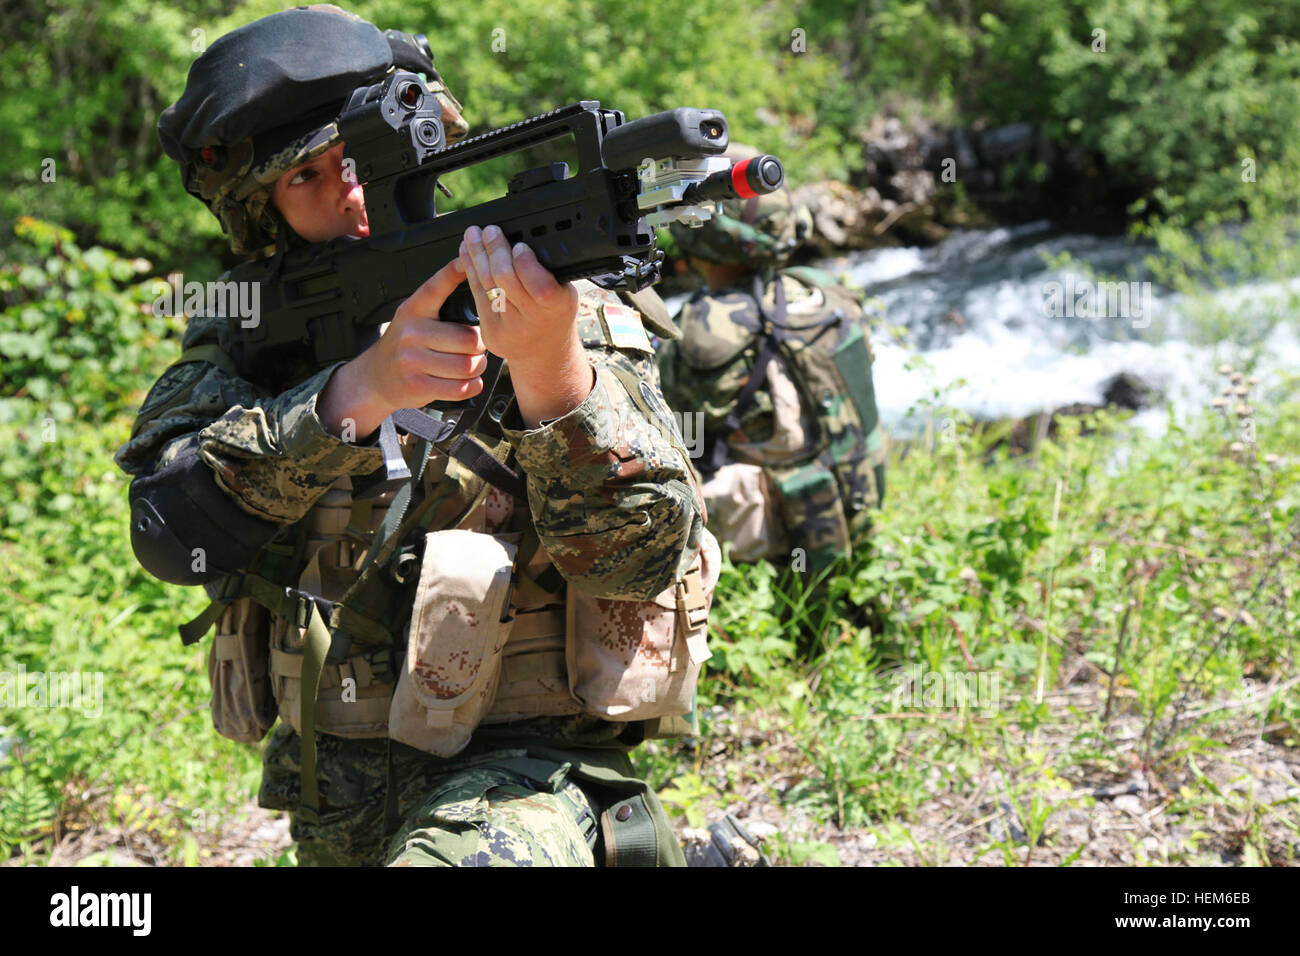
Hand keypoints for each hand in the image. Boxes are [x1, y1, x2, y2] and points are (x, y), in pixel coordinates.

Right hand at [318, 257, 486, 438]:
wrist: (376, 377)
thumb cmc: (406, 345)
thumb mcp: (414, 317)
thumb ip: (440, 303)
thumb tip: (474, 277)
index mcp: (414, 309)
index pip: (435, 286)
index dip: (453, 272)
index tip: (466, 261)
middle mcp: (411, 332)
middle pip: (469, 339)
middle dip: (481, 346)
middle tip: (478, 348)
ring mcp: (412, 360)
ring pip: (467, 365)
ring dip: (478, 367)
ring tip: (473, 364)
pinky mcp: (417, 385)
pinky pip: (460, 388)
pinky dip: (472, 385)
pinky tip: (468, 380)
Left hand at [458, 224, 580, 367]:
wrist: (544, 353)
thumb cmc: (555, 316)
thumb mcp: (564, 293)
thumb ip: (547, 271)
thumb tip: (521, 238)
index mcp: (556, 309)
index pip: (539, 285)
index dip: (525, 262)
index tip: (519, 245)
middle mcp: (531, 322)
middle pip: (505, 280)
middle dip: (495, 250)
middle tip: (490, 231)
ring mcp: (508, 329)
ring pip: (487, 285)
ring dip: (477, 255)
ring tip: (473, 235)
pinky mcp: (489, 332)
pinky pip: (477, 294)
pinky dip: (470, 270)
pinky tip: (466, 253)